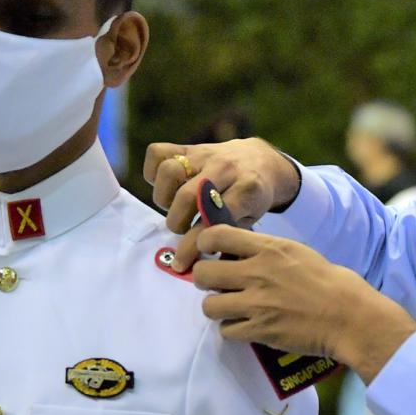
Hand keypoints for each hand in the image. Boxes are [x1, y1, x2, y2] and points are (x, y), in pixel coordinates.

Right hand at [142, 139, 300, 271]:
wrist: (261, 162)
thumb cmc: (252, 198)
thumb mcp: (250, 220)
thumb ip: (226, 238)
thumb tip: (203, 268)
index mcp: (246, 189)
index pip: (212, 220)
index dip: (191, 245)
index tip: (181, 263)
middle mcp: (224, 168)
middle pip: (187, 195)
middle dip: (177, 222)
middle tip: (181, 229)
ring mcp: (205, 154)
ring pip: (170, 171)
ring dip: (164, 197)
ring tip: (173, 208)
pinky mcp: (188, 147)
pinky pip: (159, 153)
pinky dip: (154, 172)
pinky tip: (167, 187)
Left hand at [194, 226, 415, 381]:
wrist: (350, 317)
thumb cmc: (330, 283)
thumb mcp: (297, 253)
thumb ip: (266, 251)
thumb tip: (238, 252)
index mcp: (269, 249)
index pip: (216, 235)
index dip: (204, 242)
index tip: (207, 250)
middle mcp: (257, 273)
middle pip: (203, 274)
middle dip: (205, 280)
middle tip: (217, 285)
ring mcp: (257, 304)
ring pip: (209, 306)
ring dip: (217, 308)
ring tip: (231, 308)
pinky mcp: (260, 331)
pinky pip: (226, 331)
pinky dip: (233, 330)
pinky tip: (246, 325)